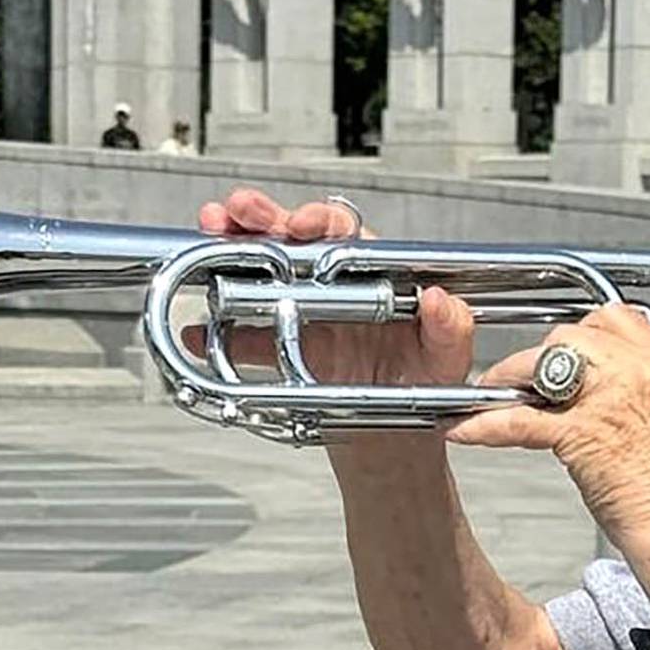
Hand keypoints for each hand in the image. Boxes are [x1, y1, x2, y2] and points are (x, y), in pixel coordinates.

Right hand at [188, 187, 473, 388]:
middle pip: (291, 241)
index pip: (343, 235)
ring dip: (228, 253)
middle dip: (261, 218)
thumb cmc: (426, 385)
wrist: (396, 439)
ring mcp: (302, 314)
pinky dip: (214, 336)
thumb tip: (440, 300)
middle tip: (236, 210)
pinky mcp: (280, 351)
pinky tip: (197, 332)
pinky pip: (242, 340)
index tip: (300, 224)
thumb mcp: (448, 359)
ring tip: (210, 234)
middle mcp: (333, 286)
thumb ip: (451, 329)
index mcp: (373, 275)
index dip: (318, 221)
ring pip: (260, 274)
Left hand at [442, 304, 649, 586]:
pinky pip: (521, 417)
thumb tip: (601, 387)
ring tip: (493, 395)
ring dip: (512, 376)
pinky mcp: (583, 431)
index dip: (585, 336)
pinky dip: (487, 423)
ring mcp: (615, 396)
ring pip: (546, 361)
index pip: (620, 320)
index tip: (566, 354)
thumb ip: (645, 392)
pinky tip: (468, 429)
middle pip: (578, 332)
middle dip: (545, 353)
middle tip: (527, 378)